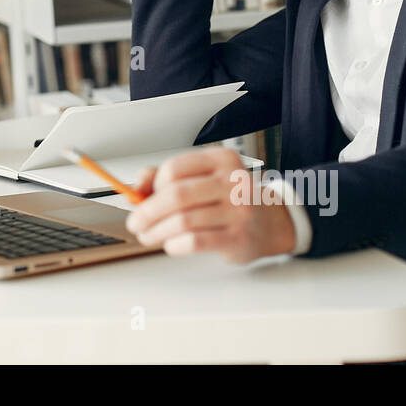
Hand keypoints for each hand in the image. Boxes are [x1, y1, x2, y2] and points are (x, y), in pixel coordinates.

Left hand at [125, 147, 295, 262]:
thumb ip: (167, 178)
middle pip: (176, 195)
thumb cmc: (230, 200)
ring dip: (157, 231)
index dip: (153, 185)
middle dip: (148, 211)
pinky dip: (175, 245)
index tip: (144, 197)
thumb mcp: (203, 179)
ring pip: (183, 220)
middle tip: (135, 222)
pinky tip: (171, 244)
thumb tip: (138, 187)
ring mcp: (239, 210)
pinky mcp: (238, 237)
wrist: (270, 223)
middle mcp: (233, 182)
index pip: (175, 168)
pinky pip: (196, 241)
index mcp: (221, 160)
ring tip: (148, 236)